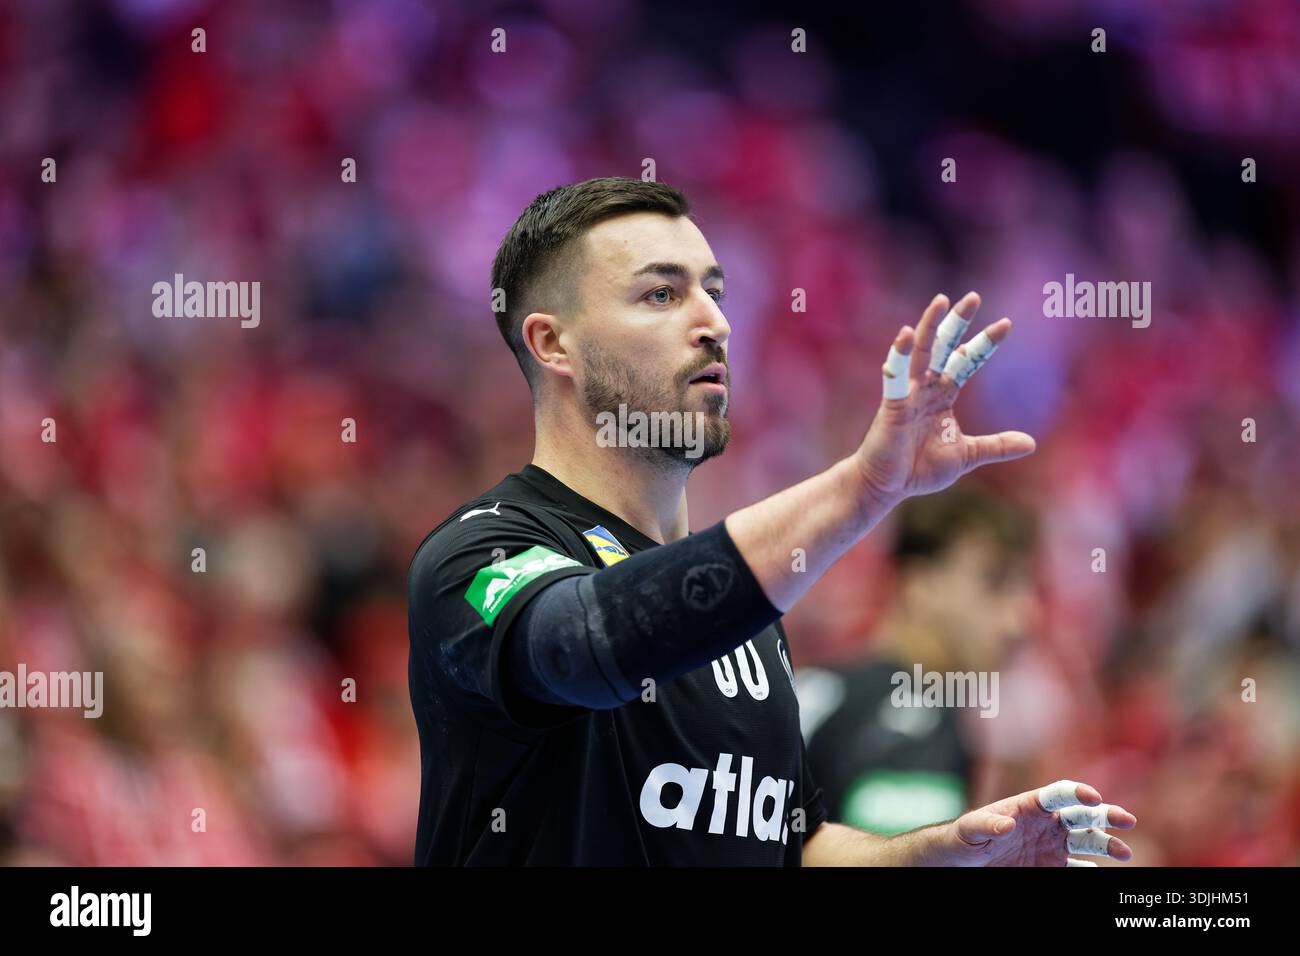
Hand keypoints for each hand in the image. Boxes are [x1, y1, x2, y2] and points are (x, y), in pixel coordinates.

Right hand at [853, 292, 1035, 504]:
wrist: (888, 487)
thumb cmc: (919, 468)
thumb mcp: (967, 454)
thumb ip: (996, 445)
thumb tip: (1032, 443)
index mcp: (943, 394)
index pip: (966, 361)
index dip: (984, 343)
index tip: (1007, 324)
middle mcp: (926, 387)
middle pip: (943, 346)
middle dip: (957, 322)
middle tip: (974, 296)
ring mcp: (907, 393)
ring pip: (920, 352)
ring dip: (930, 326)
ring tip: (941, 301)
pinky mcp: (892, 404)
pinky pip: (895, 376)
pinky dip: (900, 354)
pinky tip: (906, 334)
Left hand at [932, 779, 1137, 865]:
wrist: (962, 860)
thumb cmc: (963, 838)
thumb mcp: (969, 830)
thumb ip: (986, 824)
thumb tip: (1007, 824)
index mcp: (1028, 805)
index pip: (1057, 794)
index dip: (1076, 792)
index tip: (1094, 797)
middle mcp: (1046, 823)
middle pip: (1081, 814)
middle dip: (1105, 815)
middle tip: (1127, 820)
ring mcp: (1051, 845)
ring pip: (1087, 840)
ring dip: (1107, 844)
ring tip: (1124, 853)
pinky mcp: (1051, 866)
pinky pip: (1076, 868)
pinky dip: (1091, 869)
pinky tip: (1100, 871)